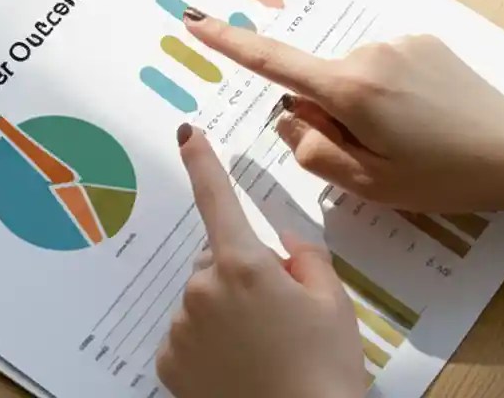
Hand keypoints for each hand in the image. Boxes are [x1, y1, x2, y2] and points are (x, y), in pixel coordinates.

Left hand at [156, 125, 365, 397]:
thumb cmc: (325, 369)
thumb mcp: (333, 303)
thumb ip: (306, 258)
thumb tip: (283, 244)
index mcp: (244, 264)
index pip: (218, 199)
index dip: (202, 163)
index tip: (186, 134)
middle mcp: (203, 289)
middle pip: (216, 261)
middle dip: (242, 274)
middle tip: (280, 313)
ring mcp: (182, 327)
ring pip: (202, 301)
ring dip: (225, 312)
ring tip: (264, 348)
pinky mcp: (169, 363)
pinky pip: (188, 336)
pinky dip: (208, 345)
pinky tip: (238, 366)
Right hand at [183, 11, 503, 211]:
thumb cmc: (444, 177)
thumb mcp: (368, 184)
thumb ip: (313, 151)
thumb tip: (291, 117)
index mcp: (350, 89)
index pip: (274, 63)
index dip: (229, 43)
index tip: (195, 21)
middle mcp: (370, 53)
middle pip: (319, 84)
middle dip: (330, 117)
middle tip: (378, 157)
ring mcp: (399, 43)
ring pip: (352, 79)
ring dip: (362, 107)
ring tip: (410, 141)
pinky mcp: (424, 42)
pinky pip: (383, 69)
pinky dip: (389, 94)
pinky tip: (425, 120)